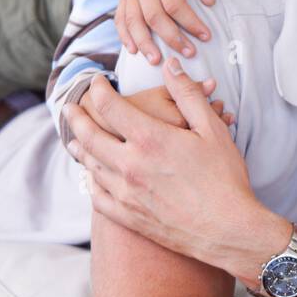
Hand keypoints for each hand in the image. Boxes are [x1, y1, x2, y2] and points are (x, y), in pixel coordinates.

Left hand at [65, 58, 268, 273]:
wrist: (227, 229)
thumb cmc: (224, 178)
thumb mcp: (212, 129)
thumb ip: (188, 95)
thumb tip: (170, 67)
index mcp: (150, 139)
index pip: (110, 107)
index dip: (98, 90)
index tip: (95, 82)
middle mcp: (130, 165)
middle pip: (89, 135)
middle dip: (76, 118)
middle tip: (69, 108)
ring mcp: (126, 193)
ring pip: (90, 165)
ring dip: (80, 148)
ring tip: (75, 139)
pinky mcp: (128, 216)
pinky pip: (97, 196)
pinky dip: (90, 181)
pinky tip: (93, 176)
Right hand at [117, 0, 219, 63]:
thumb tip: (209, 2)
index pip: (174, 3)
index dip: (190, 22)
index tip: (206, 36)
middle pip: (153, 15)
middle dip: (171, 37)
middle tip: (188, 53)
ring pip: (132, 19)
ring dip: (144, 42)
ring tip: (156, 60)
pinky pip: (120, 16)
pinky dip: (124, 34)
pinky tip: (133, 50)